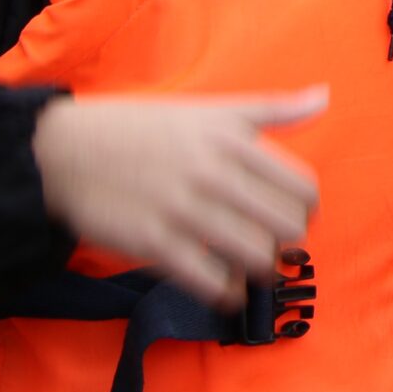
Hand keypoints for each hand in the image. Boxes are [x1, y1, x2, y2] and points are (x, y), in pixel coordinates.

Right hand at [32, 87, 324, 309]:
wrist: (67, 152)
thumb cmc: (144, 128)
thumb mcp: (211, 110)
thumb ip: (272, 110)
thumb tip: (325, 98)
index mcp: (232, 140)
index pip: (302, 188)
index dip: (306, 210)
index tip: (292, 215)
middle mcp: (214, 174)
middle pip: (287, 226)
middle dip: (287, 242)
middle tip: (273, 244)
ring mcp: (184, 211)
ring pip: (256, 256)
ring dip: (261, 270)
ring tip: (251, 266)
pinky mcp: (154, 245)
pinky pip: (213, 282)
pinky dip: (229, 292)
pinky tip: (225, 286)